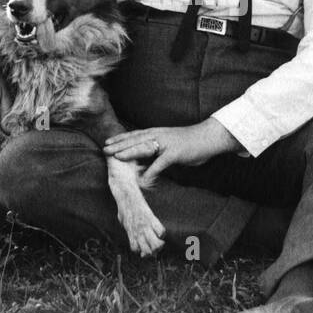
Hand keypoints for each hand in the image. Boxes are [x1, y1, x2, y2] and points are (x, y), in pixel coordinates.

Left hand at [103, 118, 242, 184]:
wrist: (208, 137)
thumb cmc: (190, 142)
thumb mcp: (170, 144)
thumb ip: (157, 151)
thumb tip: (146, 160)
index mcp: (157, 133)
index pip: (134, 135)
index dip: (120, 138)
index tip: (107, 142)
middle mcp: (159, 135)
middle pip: (134, 140)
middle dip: (119, 145)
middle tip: (104, 149)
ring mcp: (166, 144)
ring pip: (143, 148)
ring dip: (129, 153)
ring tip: (116, 159)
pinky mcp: (175, 153)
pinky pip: (159, 164)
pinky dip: (150, 172)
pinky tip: (142, 180)